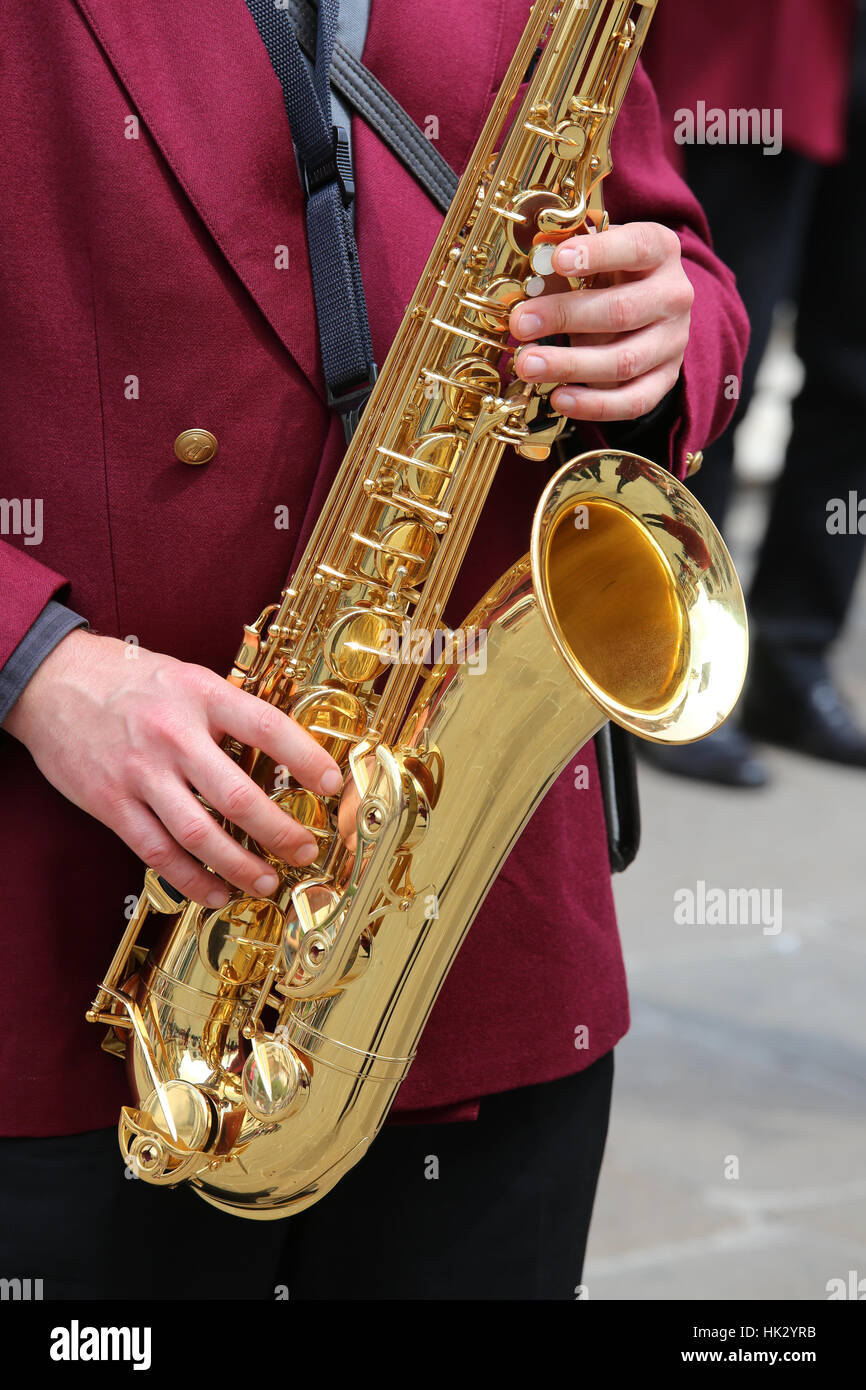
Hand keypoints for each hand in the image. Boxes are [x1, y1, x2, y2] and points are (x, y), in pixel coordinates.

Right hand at [3, 630, 342, 907]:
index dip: (307, 759)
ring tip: (267, 882)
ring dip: (239, 866)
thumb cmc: (128, 679)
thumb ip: (228, 712)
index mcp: (200, 695)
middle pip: (237, 795)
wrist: (52, 680)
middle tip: (306, 849)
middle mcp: (172, 735)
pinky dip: (191, 879)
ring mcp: (140, 773)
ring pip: (198, 833)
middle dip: (280, 830)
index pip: (267, 728)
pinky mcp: (111, 803)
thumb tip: (284, 751)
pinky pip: (157, 852)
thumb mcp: (187, 678)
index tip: (334, 784)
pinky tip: (216, 893)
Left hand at [510, 221, 693, 422]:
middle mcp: (674, 295)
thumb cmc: (611, 274)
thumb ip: (566, 256)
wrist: (649, 310)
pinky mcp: (666, 379)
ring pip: (624, 360)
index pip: (637, 247)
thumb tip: (531, 267)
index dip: (597, 253)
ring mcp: (673, 341)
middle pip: (621, 310)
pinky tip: (559, 399)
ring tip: (528, 365)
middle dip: (565, 317)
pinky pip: (633, 401)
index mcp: (661, 249)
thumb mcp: (593, 254)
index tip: (556, 260)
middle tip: (521, 323)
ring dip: (571, 366)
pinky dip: (594, 405)